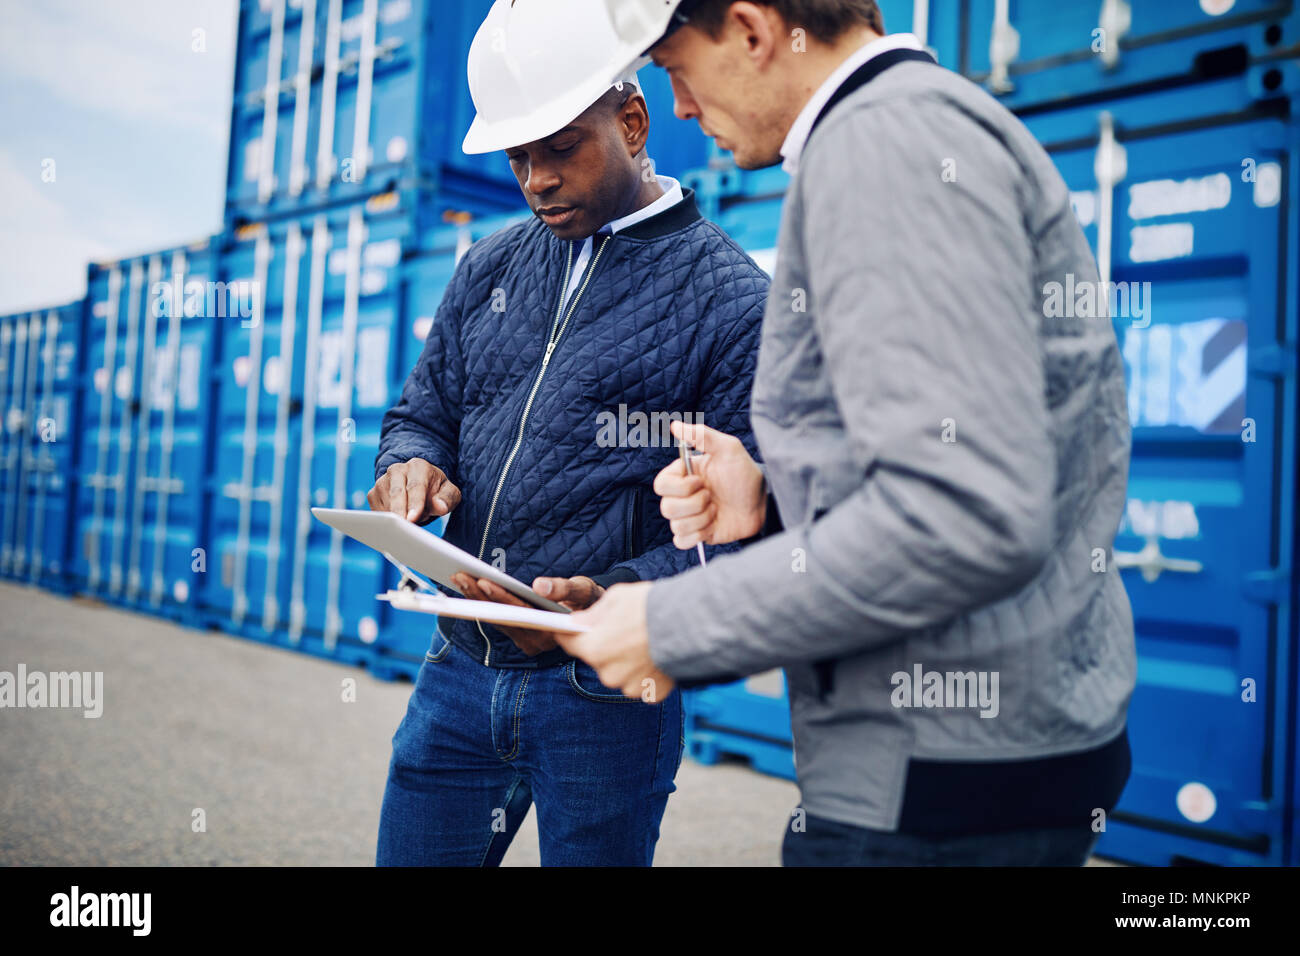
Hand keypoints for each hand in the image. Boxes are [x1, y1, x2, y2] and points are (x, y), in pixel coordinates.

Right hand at [367, 459, 461, 524]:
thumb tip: (439, 507)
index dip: (414, 503)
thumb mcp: (448, 492)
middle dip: (399, 511)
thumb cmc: (435, 490)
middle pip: (396, 493)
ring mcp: (382, 481)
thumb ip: (447, 498)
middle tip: (403, 529)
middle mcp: (397, 470)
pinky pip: (377, 511)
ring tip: (411, 525)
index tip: (413, 518)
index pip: (416, 486)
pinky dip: (386, 521)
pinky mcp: (373, 494)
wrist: (420, 485)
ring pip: (385, 503)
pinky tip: (397, 526)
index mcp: (418, 467)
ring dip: (396, 517)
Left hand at [450, 572, 603, 656]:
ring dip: (476, 599)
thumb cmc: (589, 599)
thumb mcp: (583, 589)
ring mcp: (527, 642)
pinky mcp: (520, 638)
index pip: (522, 613)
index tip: (483, 581)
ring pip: (496, 620)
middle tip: (460, 576)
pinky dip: (483, 604)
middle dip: (479, 596)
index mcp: (553, 631)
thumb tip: (540, 586)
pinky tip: (469, 589)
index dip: (501, 597)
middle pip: (503, 617)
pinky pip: (498, 622)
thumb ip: (564, 588)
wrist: (594, 616)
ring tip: (459, 578)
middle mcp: (537, 642)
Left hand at [559, 583, 674, 701]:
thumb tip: (578, 621)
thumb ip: (593, 614)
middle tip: (623, 630)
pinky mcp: (651, 693)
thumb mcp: (616, 598)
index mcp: (594, 648)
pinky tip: (656, 655)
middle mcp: (608, 673)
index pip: (569, 643)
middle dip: (605, 646)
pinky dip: (646, 672)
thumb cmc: (652, 606)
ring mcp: (630, 686)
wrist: (692, 622)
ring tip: (644, 642)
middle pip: (597, 659)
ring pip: (619, 673)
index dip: (570, 634)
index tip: (572, 629)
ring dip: (626, 661)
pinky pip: (641, 683)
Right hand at [654, 420, 764, 546]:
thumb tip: (675, 426)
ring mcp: (689, 517)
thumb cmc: (744, 472)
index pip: (661, 485)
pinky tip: (712, 526)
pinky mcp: (696, 534)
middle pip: (666, 508)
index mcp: (683, 476)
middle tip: (712, 496)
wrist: (761, 502)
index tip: (700, 481)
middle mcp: (682, 497)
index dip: (680, 486)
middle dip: (695, 504)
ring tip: (717, 510)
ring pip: (676, 525)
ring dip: (701, 518)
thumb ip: (701, 435)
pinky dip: (697, 535)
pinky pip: (681, 542)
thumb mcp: (727, 448)